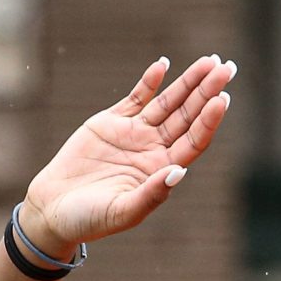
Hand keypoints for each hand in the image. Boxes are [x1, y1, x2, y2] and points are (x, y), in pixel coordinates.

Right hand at [17, 54, 235, 255]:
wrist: (54, 209)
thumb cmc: (89, 220)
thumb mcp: (123, 212)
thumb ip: (151, 194)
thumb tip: (179, 171)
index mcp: (162, 171)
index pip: (194, 141)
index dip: (209, 120)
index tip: (222, 99)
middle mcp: (154, 150)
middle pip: (187, 116)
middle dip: (207, 91)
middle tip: (226, 68)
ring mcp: (135, 134)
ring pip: (167, 102)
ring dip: (187, 82)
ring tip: (208, 61)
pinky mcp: (112, 122)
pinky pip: (136, 98)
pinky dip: (149, 81)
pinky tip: (164, 65)